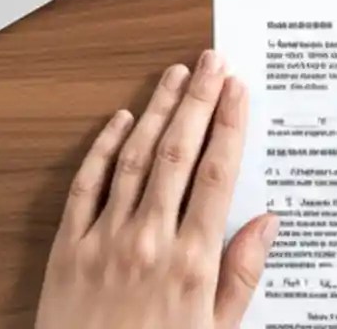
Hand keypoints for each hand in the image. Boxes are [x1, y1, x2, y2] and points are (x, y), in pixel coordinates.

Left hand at [36, 51, 276, 328]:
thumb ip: (241, 275)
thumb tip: (267, 224)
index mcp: (193, 262)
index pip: (217, 174)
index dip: (229, 124)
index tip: (238, 90)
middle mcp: (149, 241)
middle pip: (179, 153)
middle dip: (198, 100)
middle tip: (211, 62)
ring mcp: (106, 240)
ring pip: (134, 158)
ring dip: (157, 110)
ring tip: (174, 76)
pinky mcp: (69, 249)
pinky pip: (86, 186)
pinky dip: (103, 149)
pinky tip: (121, 120)